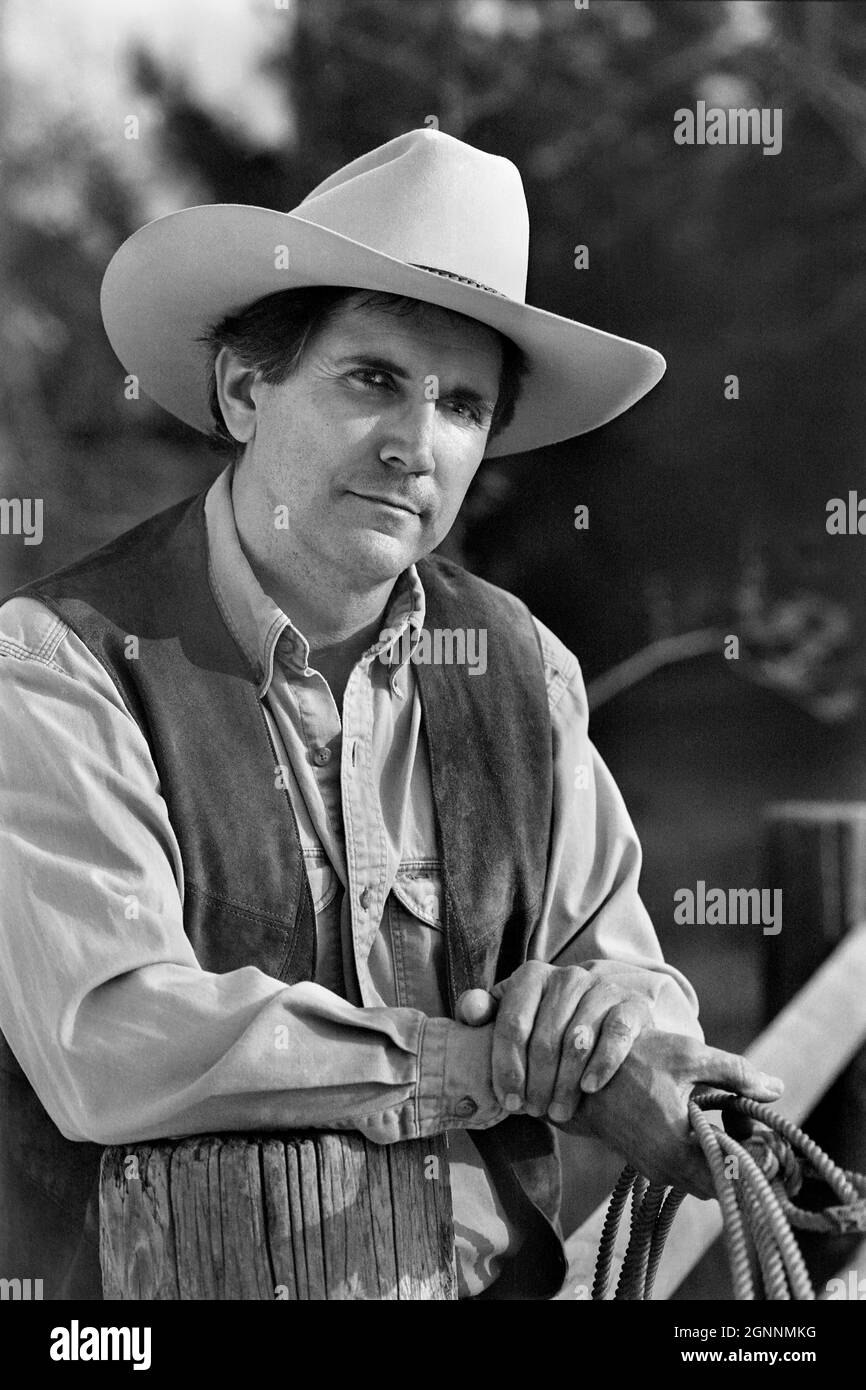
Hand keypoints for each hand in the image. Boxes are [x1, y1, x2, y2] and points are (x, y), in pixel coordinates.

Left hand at [456, 961, 652, 1123]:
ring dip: (565, 1084)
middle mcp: (567, 976)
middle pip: (545, 1039)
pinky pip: (615, 1037)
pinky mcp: (632, 1006)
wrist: (607, 1020)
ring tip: (558, 1110)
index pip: (512, 1024)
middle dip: (536, 1082)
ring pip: (577, 1042)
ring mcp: (602, 989)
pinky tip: (590, 1088)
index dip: (507, 1066)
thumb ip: (487, 1016)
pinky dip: (602, 1065)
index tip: (508, 1100)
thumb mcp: (515, 1016)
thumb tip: (470, 1010)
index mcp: (531, 976)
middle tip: (534, 1112)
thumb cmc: (548, 1025)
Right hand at [556, 1029, 784, 1197]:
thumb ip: (736, 1072)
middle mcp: (665, 1169)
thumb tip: (776, 1088)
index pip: (736, 1175)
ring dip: (722, 1153)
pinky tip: (701, 1115)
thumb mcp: (688, 1055)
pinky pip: (686, 1170)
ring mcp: (653, 1169)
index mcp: (678, 1149)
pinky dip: (702, 1151)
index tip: (764, 1128)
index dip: (759, 1156)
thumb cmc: (633, 1058)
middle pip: (724, 1182)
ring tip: (725, 1111)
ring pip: (705, 1178)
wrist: (578, 1066)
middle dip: (742, 1155)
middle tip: (745, 1116)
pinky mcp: (645, 1162)